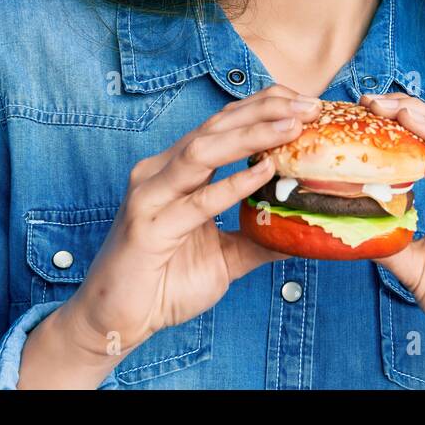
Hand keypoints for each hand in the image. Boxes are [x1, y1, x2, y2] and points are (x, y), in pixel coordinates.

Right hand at [58, 84, 321, 361]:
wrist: (115, 320)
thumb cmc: (164, 284)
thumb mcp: (225, 257)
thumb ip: (259, 239)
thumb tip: (304, 232)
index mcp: (176, 170)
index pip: (222, 124)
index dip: (264, 107)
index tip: (306, 104)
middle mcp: (160, 172)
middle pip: (216, 126)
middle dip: (265, 111)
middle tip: (309, 107)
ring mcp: (150, 196)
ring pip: (202, 151)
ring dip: (251, 135)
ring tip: (291, 128)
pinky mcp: (148, 226)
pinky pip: (196, 201)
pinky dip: (232, 184)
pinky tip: (264, 172)